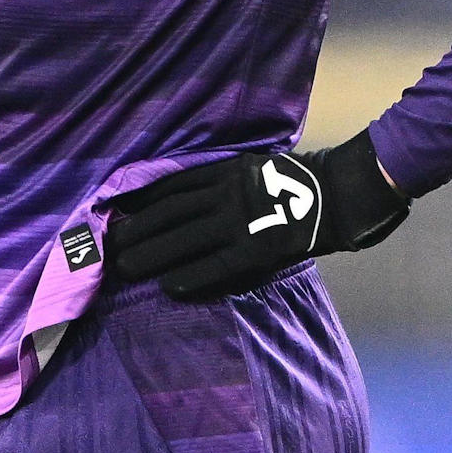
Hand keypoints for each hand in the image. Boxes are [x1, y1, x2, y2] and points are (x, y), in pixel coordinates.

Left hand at [104, 131, 408, 298]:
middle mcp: (225, 194)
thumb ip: (224, 179)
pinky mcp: (256, 249)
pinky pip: (215, 265)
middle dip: (136, 229)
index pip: (171, 186)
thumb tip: (190, 197)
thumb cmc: (300, 180)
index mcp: (225, 171)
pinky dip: (189, 276)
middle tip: (110, 246)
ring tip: (126, 267)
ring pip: (183, 239)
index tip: (117, 213)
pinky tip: (168, 286)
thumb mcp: (256, 166)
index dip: (141, 201)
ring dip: (151, 253)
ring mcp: (240, 222)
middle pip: (168, 213)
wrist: (341, 193)